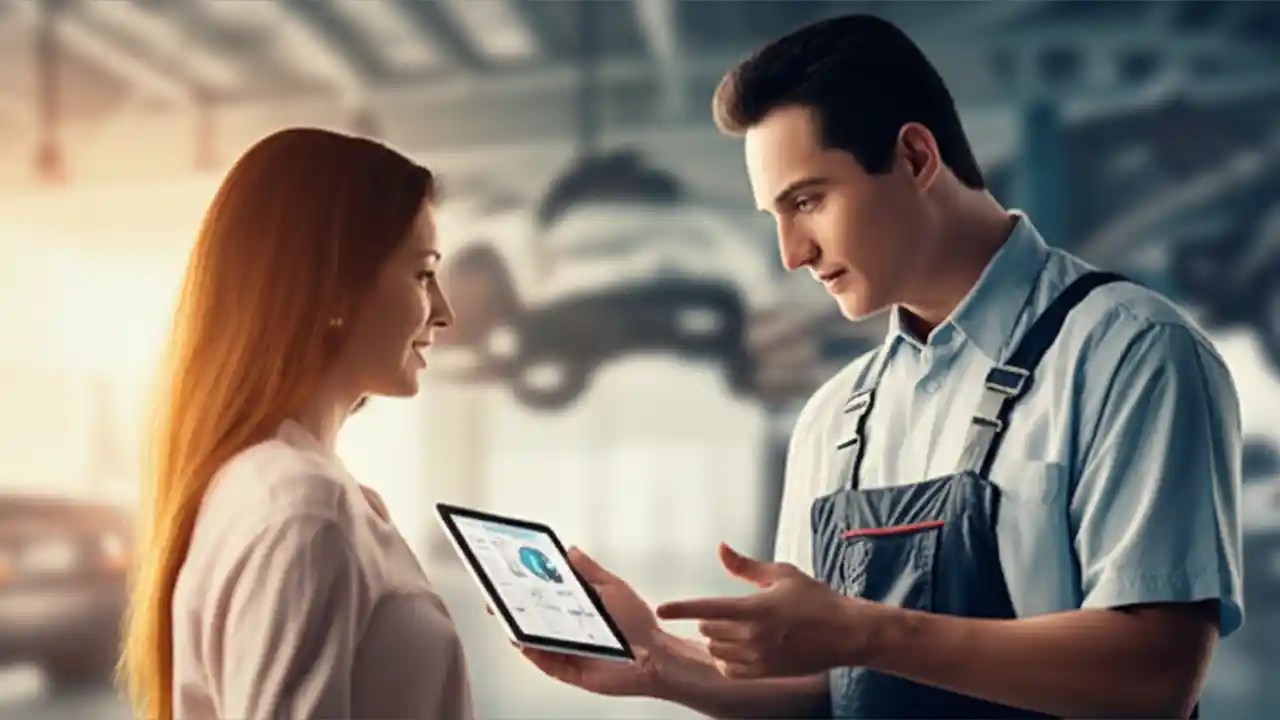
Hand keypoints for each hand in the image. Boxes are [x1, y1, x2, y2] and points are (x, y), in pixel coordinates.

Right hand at [513, 547, 665, 696]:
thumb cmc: (639, 625)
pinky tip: (526, 644)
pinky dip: (535, 654)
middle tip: (498, 598)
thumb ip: (590, 571)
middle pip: (535, 619)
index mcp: (578, 610)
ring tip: (508, 618)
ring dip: (521, 631)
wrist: (657, 657)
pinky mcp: (572, 672)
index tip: (509, 575)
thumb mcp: (613, 589)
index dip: (527, 587)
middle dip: (514, 609)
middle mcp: (570, 631)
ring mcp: (569, 651)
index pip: (546, 597)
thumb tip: (571, 551)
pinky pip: (548, 664)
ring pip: (537, 642)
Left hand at [657, 543, 877, 678]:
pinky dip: (727, 659)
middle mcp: (754, 636)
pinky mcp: (765, 672)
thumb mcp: (782, 574)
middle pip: (709, 629)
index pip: (708, 608)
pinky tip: (739, 649)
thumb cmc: (816, 600)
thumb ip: (746, 566)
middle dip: (711, 619)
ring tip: (737, 629)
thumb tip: (721, 549)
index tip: (663, 608)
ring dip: (718, 639)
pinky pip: (730, 669)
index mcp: (756, 608)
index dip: (681, 607)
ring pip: (717, 650)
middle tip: (731, 612)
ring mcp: (759, 658)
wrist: (846, 634)